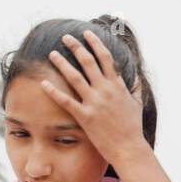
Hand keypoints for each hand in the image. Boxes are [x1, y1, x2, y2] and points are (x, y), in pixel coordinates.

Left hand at [41, 31, 147, 168]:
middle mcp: (105, 90)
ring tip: (52, 54)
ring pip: (74, 77)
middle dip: (76, 47)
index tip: (86, 33)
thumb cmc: (132, 127)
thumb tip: (136, 76)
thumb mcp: (137, 103)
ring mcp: (94, 103)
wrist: (129, 148)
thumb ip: (135, 87)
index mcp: (117, 85)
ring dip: (62, 63)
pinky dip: (53, 91)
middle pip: (88, 62)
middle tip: (65, 37)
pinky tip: (43, 83)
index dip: (95, 43)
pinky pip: (66, 101)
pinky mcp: (85, 116)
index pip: (105, 57)